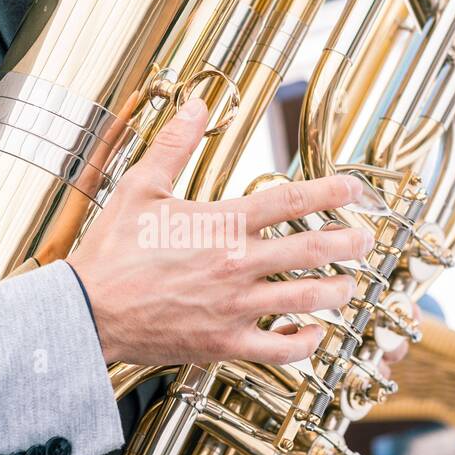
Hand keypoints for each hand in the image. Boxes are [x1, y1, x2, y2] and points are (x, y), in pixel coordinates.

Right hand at [70, 98, 375, 367]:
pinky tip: (312, 332)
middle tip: (366, 240)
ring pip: (307, 299)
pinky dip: (305, 342)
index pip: (291, 199)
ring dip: (337, 290)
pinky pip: (281, 350)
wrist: (88, 311)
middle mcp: (237, 264)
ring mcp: (235, 308)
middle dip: (349, 243)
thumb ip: (174, 146)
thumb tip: (196, 105)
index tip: (354, 190)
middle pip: (313, 249)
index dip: (331, 190)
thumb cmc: (111, 252)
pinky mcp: (226, 343)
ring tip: (349, 285)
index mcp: (221, 223)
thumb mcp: (140, 188)